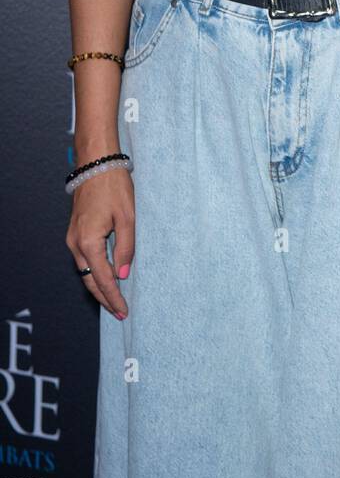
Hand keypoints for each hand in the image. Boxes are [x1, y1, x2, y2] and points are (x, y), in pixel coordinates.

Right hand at [66, 169, 134, 319]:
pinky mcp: (75, 232)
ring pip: (85, 271)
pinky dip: (94, 272)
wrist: (96, 165)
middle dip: (104, 298)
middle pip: (89, 280)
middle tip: (119, 312)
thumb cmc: (114, 188)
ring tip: (114, 300)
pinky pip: (84, 259)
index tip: (123, 311)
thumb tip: (122, 275)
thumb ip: (126, 248)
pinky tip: (106, 277)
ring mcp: (73, 238)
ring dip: (99, 286)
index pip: (102, 279)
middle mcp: (76, 244)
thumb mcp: (128, 218)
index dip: (113, 297)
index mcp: (89, 242)